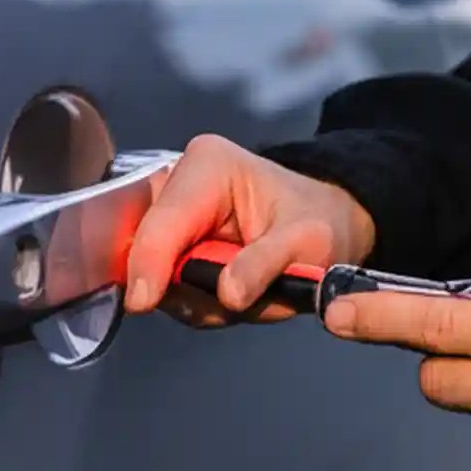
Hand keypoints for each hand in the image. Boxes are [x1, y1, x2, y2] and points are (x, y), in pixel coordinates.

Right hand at [124, 134, 375, 326]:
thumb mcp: (307, 241)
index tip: (145, 301)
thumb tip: (227, 293)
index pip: (162, 223)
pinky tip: (236, 293)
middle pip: (146, 251)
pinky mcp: (173, 251)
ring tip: (247, 293)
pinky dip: (201, 303)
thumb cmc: (319, 222)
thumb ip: (264, 264)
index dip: (148, 264)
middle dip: (180, 287)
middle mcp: (178, 187)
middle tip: (233, 300)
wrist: (326, 227)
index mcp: (206, 167)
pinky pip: (169, 290)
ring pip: (156, 278)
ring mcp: (172, 222)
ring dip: (198, 300)